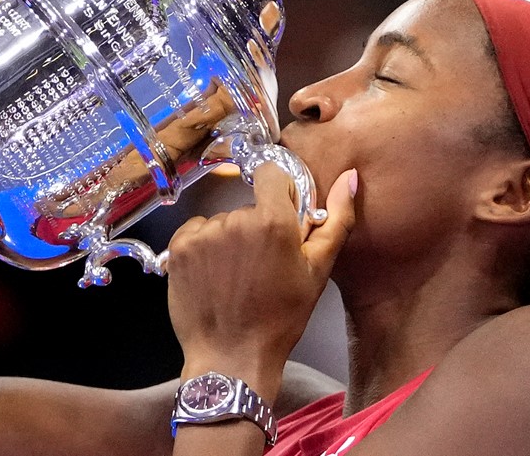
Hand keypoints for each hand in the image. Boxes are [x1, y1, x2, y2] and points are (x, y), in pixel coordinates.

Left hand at [166, 165, 356, 389]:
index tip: (282, 218)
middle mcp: (236, 220)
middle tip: (262, 265)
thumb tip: (349, 177)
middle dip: (258, 227)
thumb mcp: (317, 271)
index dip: (280, 193)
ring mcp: (205, 234)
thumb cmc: (280, 318)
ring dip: (230, 240)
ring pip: (223, 221)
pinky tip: (215, 276)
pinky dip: (205, 247)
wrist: (232, 357)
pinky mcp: (180, 247)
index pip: (272, 173)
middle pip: (249, 206)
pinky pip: (197, 231)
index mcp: (274, 221)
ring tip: (237, 277)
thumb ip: (336, 220)